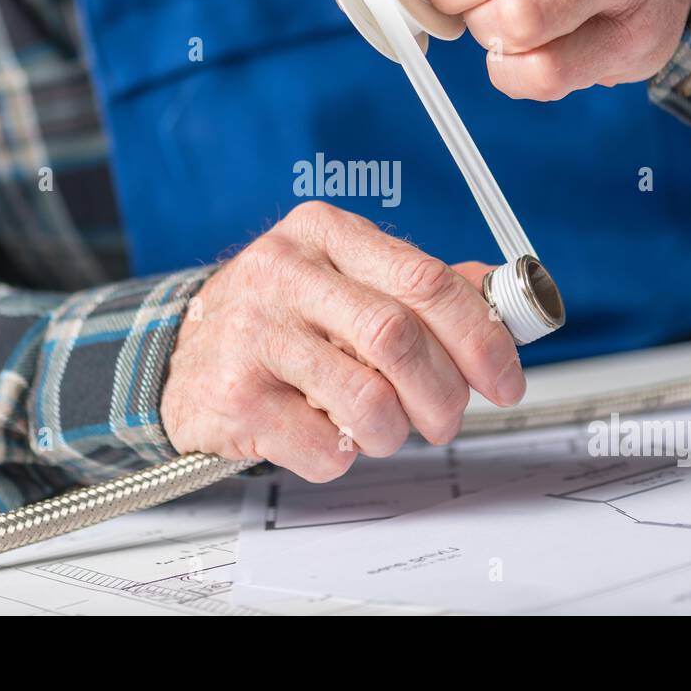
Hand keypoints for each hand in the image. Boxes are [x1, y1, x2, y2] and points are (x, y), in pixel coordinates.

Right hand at [160, 201, 523, 480]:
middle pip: (398, 338)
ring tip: (378, 426)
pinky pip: (323, 447)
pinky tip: (324, 432)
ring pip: (367, 399)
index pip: (425, 281)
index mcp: (325, 234)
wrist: (185, 355)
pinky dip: (342, 456)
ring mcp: (253, 333)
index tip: (504, 379)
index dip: (480, 338)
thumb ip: (423, 286)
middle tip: (445, 419)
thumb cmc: (281, 318)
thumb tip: (504, 301)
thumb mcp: (347, 279)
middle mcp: (283, 272)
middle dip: (442, 394)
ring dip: (392, 431)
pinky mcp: (234, 396)